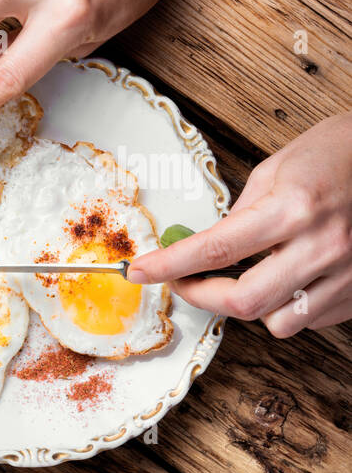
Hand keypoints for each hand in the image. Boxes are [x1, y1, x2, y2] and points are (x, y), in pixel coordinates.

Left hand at [127, 113, 351, 336]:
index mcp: (293, 208)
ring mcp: (348, 271)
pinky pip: (311, 319)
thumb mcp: (278, 168)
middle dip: (203, 297)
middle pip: (243, 301)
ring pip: (278, 320)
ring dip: (252, 306)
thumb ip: (241, 212)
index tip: (140, 272)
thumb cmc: (340, 152)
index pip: (213, 249)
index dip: (168, 266)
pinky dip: (290, 305)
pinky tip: (291, 277)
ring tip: (252, 275)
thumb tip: (205, 247)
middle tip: (187, 283)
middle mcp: (322, 244)